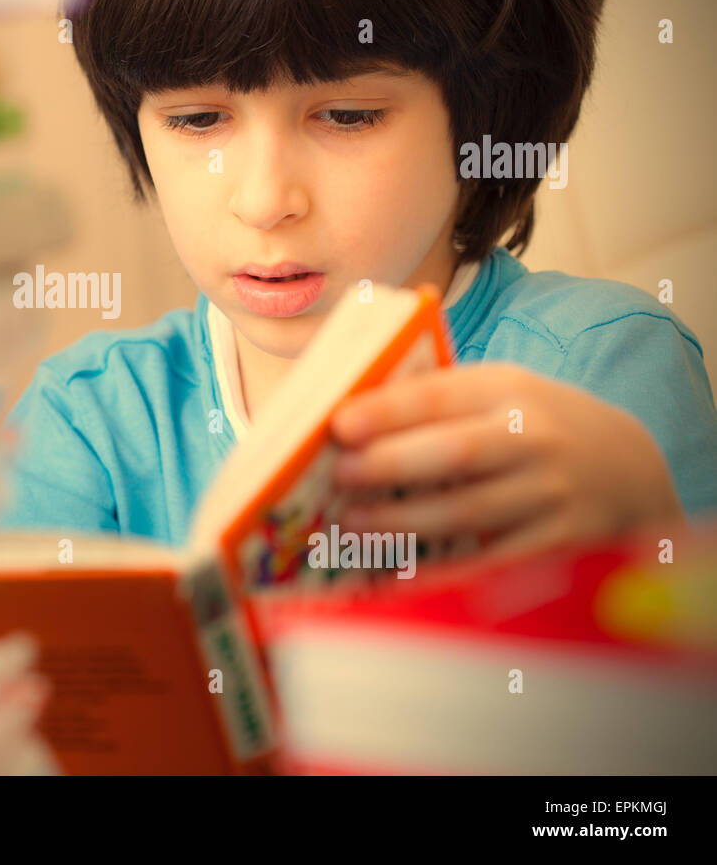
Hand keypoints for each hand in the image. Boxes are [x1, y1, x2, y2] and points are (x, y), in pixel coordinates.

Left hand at [328, 362, 686, 563]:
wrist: (626, 468)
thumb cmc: (530, 425)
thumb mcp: (497, 392)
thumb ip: (435, 401)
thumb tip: (345, 423)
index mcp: (507, 389)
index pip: (440, 395)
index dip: (388, 412)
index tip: (339, 424)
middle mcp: (533, 439)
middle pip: (455, 454)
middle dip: (391, 465)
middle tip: (341, 474)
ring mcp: (548, 493)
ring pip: (467, 511)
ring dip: (403, 520)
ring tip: (352, 521)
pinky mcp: (556, 543)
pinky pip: (487, 563)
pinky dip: (438, 573)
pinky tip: (393, 575)